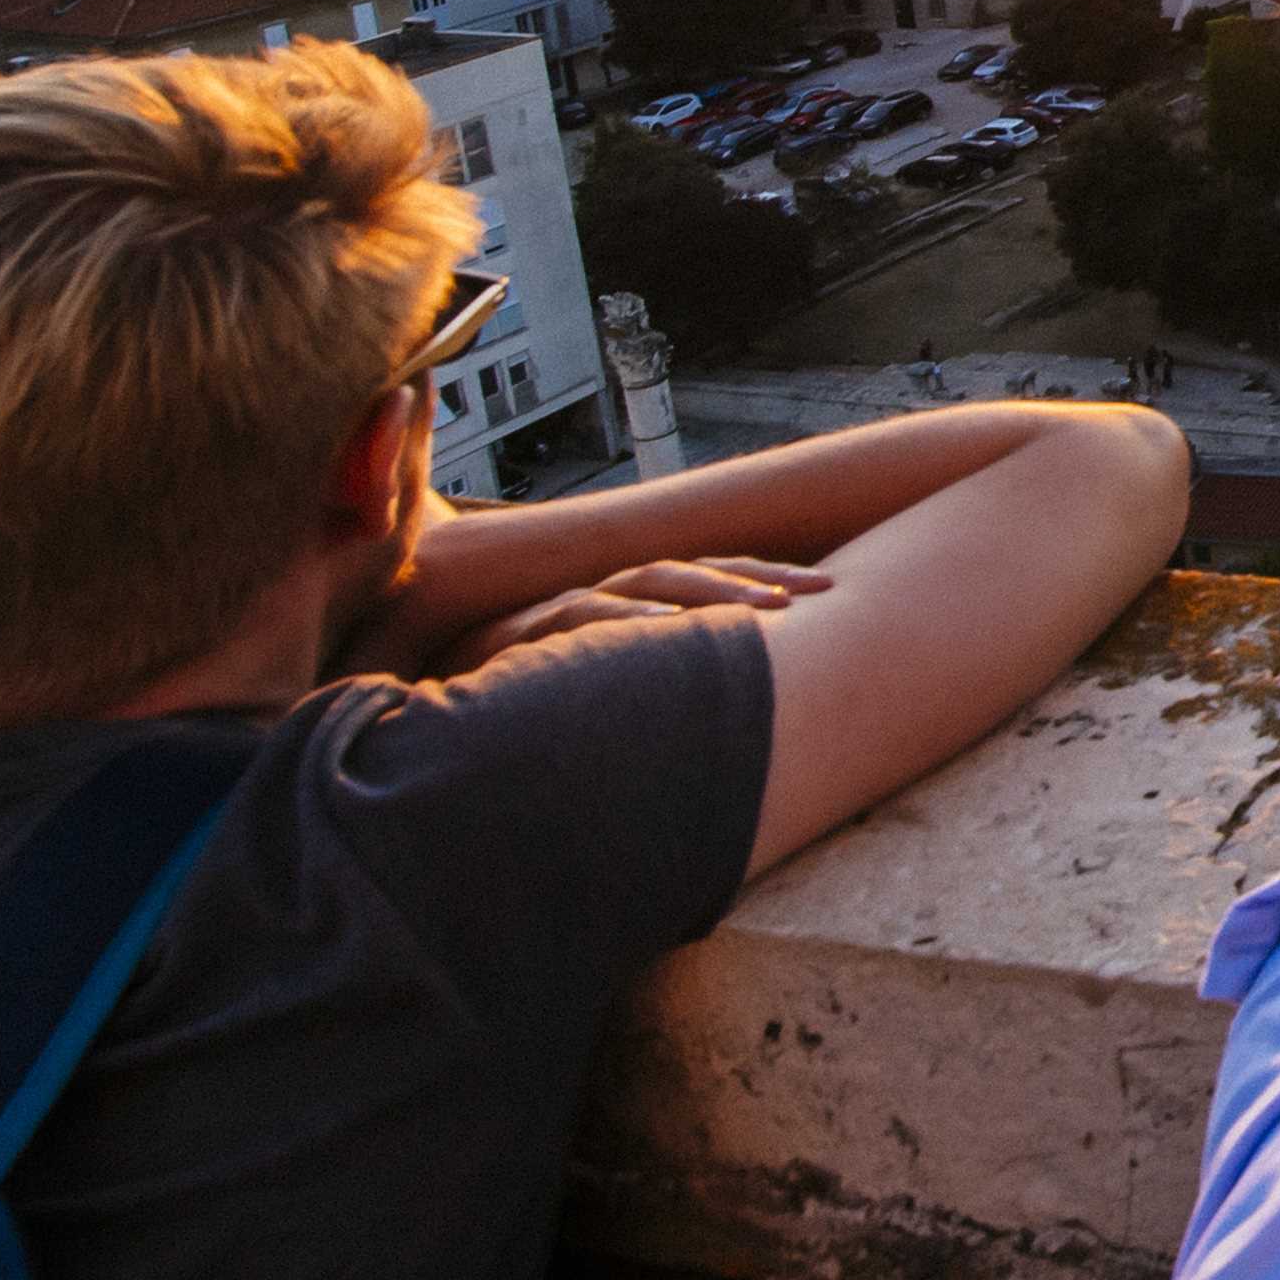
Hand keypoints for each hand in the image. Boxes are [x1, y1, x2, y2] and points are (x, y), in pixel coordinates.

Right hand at [458, 556, 832, 664]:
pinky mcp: (532, 630)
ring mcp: (573, 606)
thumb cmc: (543, 692)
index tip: (832, 590)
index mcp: (638, 605)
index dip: (770, 578)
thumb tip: (746, 708)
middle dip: (760, 577)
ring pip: (652, 583)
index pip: (715, 579)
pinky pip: (585, 615)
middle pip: (698, 571)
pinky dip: (630, 618)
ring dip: (709, 589)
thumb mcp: (616, 685)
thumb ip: (667, 682)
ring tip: (763, 604)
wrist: (447, 694)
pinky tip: (670, 624)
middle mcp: (613, 596)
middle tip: (817, 591)